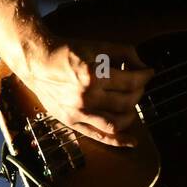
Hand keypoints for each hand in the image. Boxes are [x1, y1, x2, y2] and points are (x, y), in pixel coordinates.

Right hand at [21, 36, 154, 147]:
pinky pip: (99, 135)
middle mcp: (86, 97)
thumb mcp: (99, 45)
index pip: (131, 81)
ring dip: (132, 114)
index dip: (145, 76)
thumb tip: (143, 65)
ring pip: (117, 122)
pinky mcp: (72, 122)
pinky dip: (117, 141)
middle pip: (127, 101)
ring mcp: (78, 112)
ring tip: (133, 104)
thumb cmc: (68, 53)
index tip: (149, 73)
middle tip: (139, 85)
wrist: (38, 63)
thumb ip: (125, 52)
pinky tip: (131, 142)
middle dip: (139, 92)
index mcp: (93, 75)